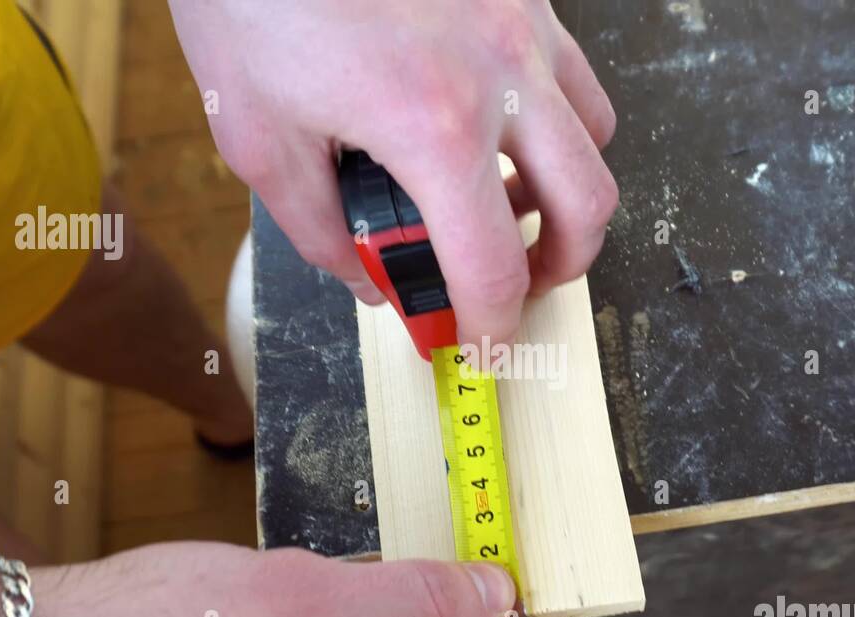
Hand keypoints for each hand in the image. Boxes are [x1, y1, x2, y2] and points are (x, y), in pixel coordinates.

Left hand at [169, 0, 618, 345]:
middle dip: (559, 266)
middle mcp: (501, 74)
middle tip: (513, 285)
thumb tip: (368, 279)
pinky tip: (498, 125)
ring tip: (505, 203)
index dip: (490, 327)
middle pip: (588, 207)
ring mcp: (521, 24)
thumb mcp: (259, 135)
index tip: (479, 346)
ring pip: (595, 136)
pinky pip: (570, 73)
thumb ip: (323, 230)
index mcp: (434, 126)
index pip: (494, 266)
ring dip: (565, 191)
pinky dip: (554, 120)